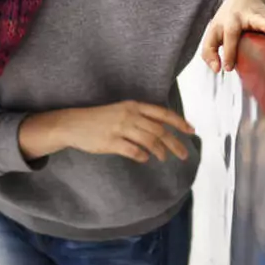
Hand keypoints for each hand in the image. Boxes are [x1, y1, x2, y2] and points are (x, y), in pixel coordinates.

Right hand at [62, 101, 195, 162]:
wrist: (74, 124)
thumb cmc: (100, 119)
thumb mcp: (122, 111)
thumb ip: (141, 118)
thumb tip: (161, 132)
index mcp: (134, 106)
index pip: (162, 113)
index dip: (178, 122)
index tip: (191, 131)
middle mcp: (129, 115)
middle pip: (159, 130)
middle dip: (174, 143)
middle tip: (184, 154)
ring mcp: (120, 128)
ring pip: (149, 140)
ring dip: (160, 151)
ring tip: (164, 158)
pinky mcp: (111, 142)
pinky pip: (133, 150)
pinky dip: (142, 156)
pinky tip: (145, 159)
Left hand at [202, 0, 264, 72]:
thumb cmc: (226, 21)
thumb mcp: (212, 34)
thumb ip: (209, 52)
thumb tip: (218, 69)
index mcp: (231, 20)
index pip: (229, 34)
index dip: (228, 50)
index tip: (229, 68)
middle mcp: (249, 16)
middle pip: (258, 19)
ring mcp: (264, 14)